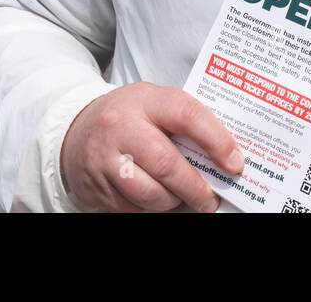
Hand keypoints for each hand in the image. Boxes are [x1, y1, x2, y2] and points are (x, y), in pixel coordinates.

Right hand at [60, 82, 242, 212]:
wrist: (76, 130)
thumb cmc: (127, 117)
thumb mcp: (154, 104)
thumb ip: (184, 122)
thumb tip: (225, 153)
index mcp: (145, 101)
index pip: (187, 115)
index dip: (216, 140)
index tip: (234, 162)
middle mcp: (121, 127)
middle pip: (167, 164)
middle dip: (195, 188)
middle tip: (210, 198)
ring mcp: (105, 159)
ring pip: (149, 193)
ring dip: (173, 202)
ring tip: (182, 198)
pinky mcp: (97, 187)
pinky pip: (131, 208)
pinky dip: (150, 209)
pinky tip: (156, 198)